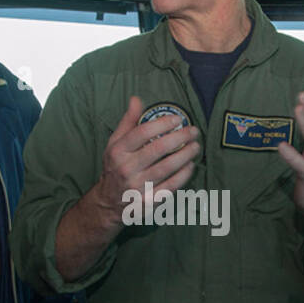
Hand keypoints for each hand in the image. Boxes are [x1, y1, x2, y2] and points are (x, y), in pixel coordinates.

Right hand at [90, 96, 200, 228]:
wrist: (108, 203)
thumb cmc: (115, 168)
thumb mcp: (115, 144)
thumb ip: (127, 122)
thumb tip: (136, 99)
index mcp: (118, 151)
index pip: (141, 133)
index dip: (162, 124)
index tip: (177, 119)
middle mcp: (126, 168)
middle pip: (157, 149)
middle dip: (180, 137)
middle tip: (193, 131)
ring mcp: (137, 186)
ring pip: (167, 167)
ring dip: (185, 155)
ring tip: (195, 146)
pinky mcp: (147, 201)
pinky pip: (170, 186)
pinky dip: (183, 175)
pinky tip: (190, 165)